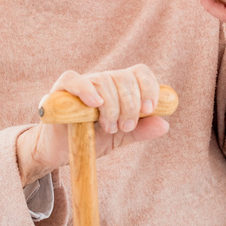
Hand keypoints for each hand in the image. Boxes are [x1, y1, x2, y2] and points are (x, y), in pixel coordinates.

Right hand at [18, 66, 169, 184]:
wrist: (60, 153)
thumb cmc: (91, 140)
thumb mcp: (120, 138)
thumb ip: (141, 130)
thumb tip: (164, 124)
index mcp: (120, 88)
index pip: (140, 73)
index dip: (149, 87)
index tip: (149, 109)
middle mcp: (103, 81)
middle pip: (124, 77)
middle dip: (130, 105)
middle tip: (124, 127)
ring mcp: (82, 83)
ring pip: (104, 81)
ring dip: (111, 107)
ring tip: (108, 128)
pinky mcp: (60, 91)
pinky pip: (73, 79)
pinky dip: (86, 89)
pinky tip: (95, 104)